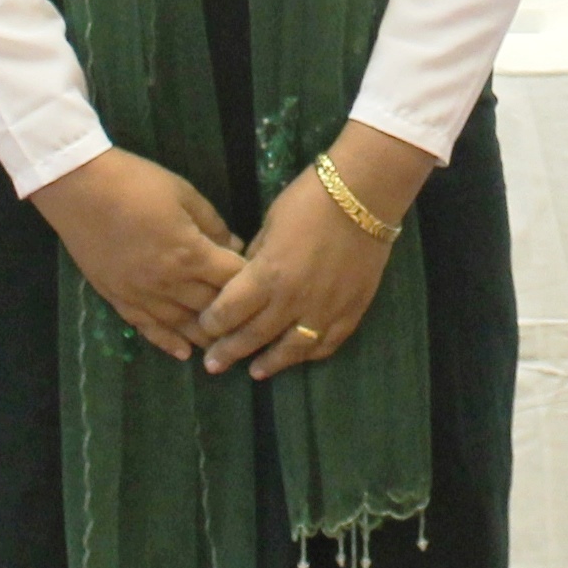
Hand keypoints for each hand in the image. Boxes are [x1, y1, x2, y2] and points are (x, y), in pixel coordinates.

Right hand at [33, 147, 245, 360]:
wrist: (80, 189)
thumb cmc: (136, 183)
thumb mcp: (184, 194)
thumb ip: (213, 225)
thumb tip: (236, 247)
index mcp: (190, 254)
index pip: (232, 279)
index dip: (251, 283)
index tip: (264, 284)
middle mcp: (169, 283)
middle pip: (211, 308)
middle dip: (234, 316)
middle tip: (252, 323)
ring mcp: (142, 295)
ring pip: (183, 326)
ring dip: (206, 337)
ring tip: (226, 346)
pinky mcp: (118, 298)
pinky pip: (147, 328)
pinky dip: (167, 342)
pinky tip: (183, 353)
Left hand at [195, 123, 435, 381]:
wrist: (364, 195)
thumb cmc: (309, 200)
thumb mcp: (270, 224)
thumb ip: (256, 258)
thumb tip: (246, 279)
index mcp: (267, 275)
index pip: (228, 312)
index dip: (211, 324)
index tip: (203, 329)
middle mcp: (292, 300)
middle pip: (253, 336)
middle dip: (229, 351)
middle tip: (213, 365)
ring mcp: (324, 310)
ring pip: (291, 349)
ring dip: (270, 363)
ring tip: (255, 371)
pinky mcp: (351, 311)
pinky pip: (327, 343)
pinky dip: (310, 354)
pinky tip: (298, 356)